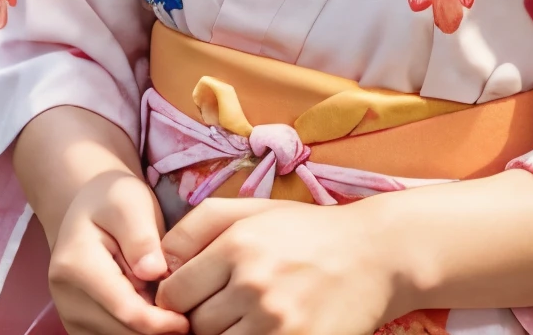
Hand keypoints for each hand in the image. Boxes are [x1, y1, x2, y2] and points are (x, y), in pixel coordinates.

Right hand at [49, 172, 189, 334]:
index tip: (185, 321)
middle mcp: (66, 298)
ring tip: (164, 305)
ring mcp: (69, 316)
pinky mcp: (78, 327)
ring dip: (145, 330)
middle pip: (121, 331)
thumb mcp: (130, 202)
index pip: (124, 309)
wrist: (89, 208)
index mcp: (75, 266)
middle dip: (154, 328)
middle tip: (181, 310)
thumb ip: (141, 237)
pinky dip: (135, 331)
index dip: (159, 323)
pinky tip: (151, 312)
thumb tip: (154, 272)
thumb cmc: (114, 201)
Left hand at [156, 198, 393, 334]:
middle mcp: (253, 284)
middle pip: (195, 326)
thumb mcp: (253, 210)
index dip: (177, 299)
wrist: (374, 254)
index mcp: (237, 245)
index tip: (193, 296)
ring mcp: (276, 321)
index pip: (173, 294)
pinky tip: (262, 329)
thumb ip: (199, 225)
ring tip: (247, 318)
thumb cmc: (306, 231)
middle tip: (227, 306)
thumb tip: (158, 262)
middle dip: (201, 320)